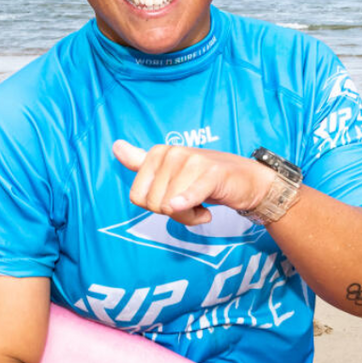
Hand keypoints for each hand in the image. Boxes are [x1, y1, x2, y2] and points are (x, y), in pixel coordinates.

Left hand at [111, 139, 274, 226]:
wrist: (246, 180)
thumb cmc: (204, 179)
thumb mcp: (170, 171)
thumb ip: (141, 160)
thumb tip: (115, 146)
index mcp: (158, 153)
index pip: (138, 196)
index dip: (156, 207)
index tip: (173, 199)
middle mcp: (172, 153)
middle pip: (154, 205)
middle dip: (173, 214)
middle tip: (191, 203)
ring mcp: (192, 161)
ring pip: (171, 208)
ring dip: (189, 216)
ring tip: (202, 204)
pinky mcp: (211, 174)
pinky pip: (188, 198)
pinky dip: (190, 209)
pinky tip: (204, 212)